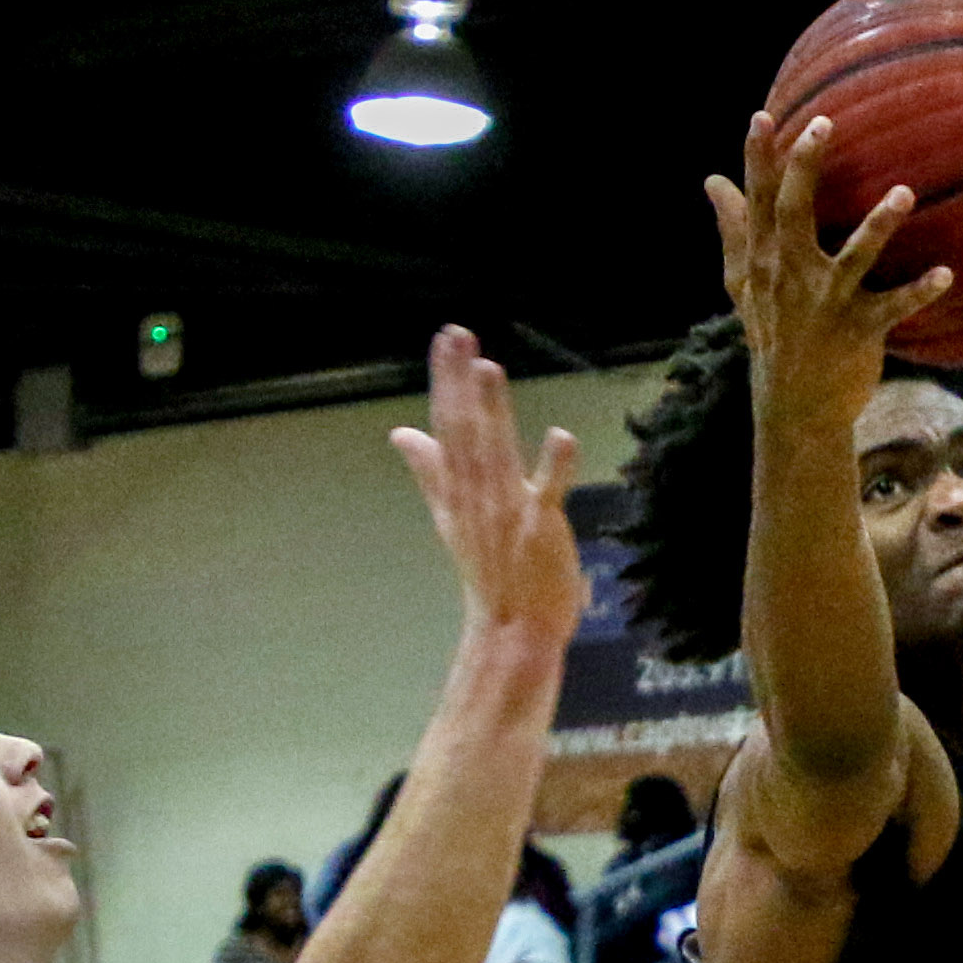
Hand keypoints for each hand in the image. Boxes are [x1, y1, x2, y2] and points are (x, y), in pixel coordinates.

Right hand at [390, 327, 583, 644]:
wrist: (513, 629)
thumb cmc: (489, 571)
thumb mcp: (451, 515)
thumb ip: (429, 470)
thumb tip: (401, 433)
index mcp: (457, 489)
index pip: (448, 426)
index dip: (446, 381)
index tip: (445, 338)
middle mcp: (477, 496)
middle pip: (465, 432)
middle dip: (460, 383)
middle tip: (458, 333)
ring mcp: (507, 513)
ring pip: (496, 454)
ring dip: (493, 412)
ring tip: (489, 367)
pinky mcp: (540, 529)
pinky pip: (547, 493)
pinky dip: (554, 466)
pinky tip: (560, 434)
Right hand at [706, 112, 951, 436]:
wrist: (795, 407)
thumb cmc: (772, 334)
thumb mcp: (743, 283)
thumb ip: (733, 229)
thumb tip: (712, 181)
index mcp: (766, 261)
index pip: (758, 204)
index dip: (757, 161)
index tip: (762, 117)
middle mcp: (791, 277)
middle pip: (795, 216)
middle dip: (805, 171)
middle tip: (824, 125)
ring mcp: (825, 305)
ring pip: (854, 258)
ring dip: (878, 225)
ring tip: (904, 192)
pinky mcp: (858, 331)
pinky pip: (893, 309)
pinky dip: (919, 293)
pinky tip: (946, 274)